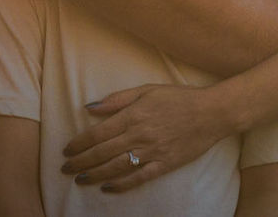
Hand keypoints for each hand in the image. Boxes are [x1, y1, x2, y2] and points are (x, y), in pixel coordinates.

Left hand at [59, 84, 235, 193]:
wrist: (212, 112)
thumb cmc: (179, 98)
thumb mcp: (147, 90)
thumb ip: (118, 99)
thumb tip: (90, 107)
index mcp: (133, 116)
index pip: (98, 133)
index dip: (79, 143)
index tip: (66, 150)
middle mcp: (140, 135)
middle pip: (103, 153)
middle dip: (81, 162)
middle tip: (65, 169)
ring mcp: (152, 152)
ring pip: (116, 167)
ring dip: (95, 175)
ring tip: (81, 179)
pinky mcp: (164, 165)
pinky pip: (139, 178)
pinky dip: (121, 185)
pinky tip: (107, 188)